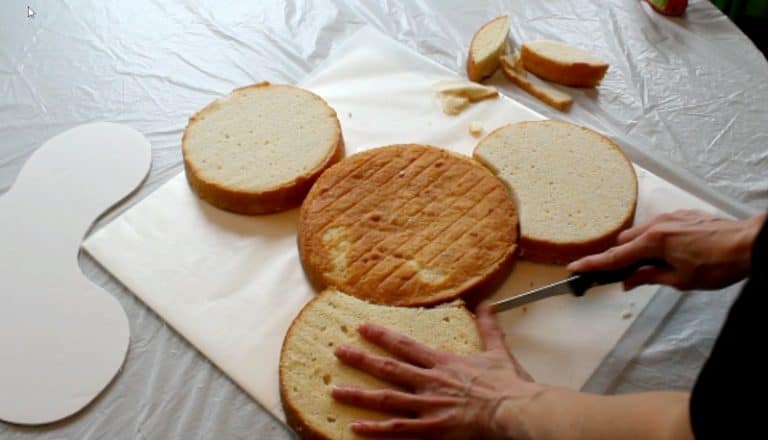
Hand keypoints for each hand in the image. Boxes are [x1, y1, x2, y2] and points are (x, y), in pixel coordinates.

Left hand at [332, 303, 542, 438]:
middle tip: (338, 351)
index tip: (361, 328)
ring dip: (359, 394)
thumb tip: (486, 304)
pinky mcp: (432, 428)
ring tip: (335, 390)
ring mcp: (428, 405)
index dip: (381, 336)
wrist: (513, 409)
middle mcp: (429, 381)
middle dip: (360, 359)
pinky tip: (355, 427)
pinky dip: (375, 429)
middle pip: (388, 367)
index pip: (405, 345)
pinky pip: (397, 429)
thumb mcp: (497, 350)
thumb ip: (488, 327)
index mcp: (443, 363)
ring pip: (385, 398)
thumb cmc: (507, 384)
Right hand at [567, 210, 764, 290]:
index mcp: (653, 243)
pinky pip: (657, 227)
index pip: (615, 257)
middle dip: (621, 257)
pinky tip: (672, 252)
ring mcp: (669, 218)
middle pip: (624, 242)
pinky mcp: (681, 215)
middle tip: (628, 275)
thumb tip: (628, 281)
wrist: (749, 244)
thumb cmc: (718, 264)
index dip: (594, 264)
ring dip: (639, 248)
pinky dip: (655, 240)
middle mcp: (656, 225)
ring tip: (656, 265)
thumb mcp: (680, 280)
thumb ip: (649, 277)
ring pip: (640, 233)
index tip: (576, 268)